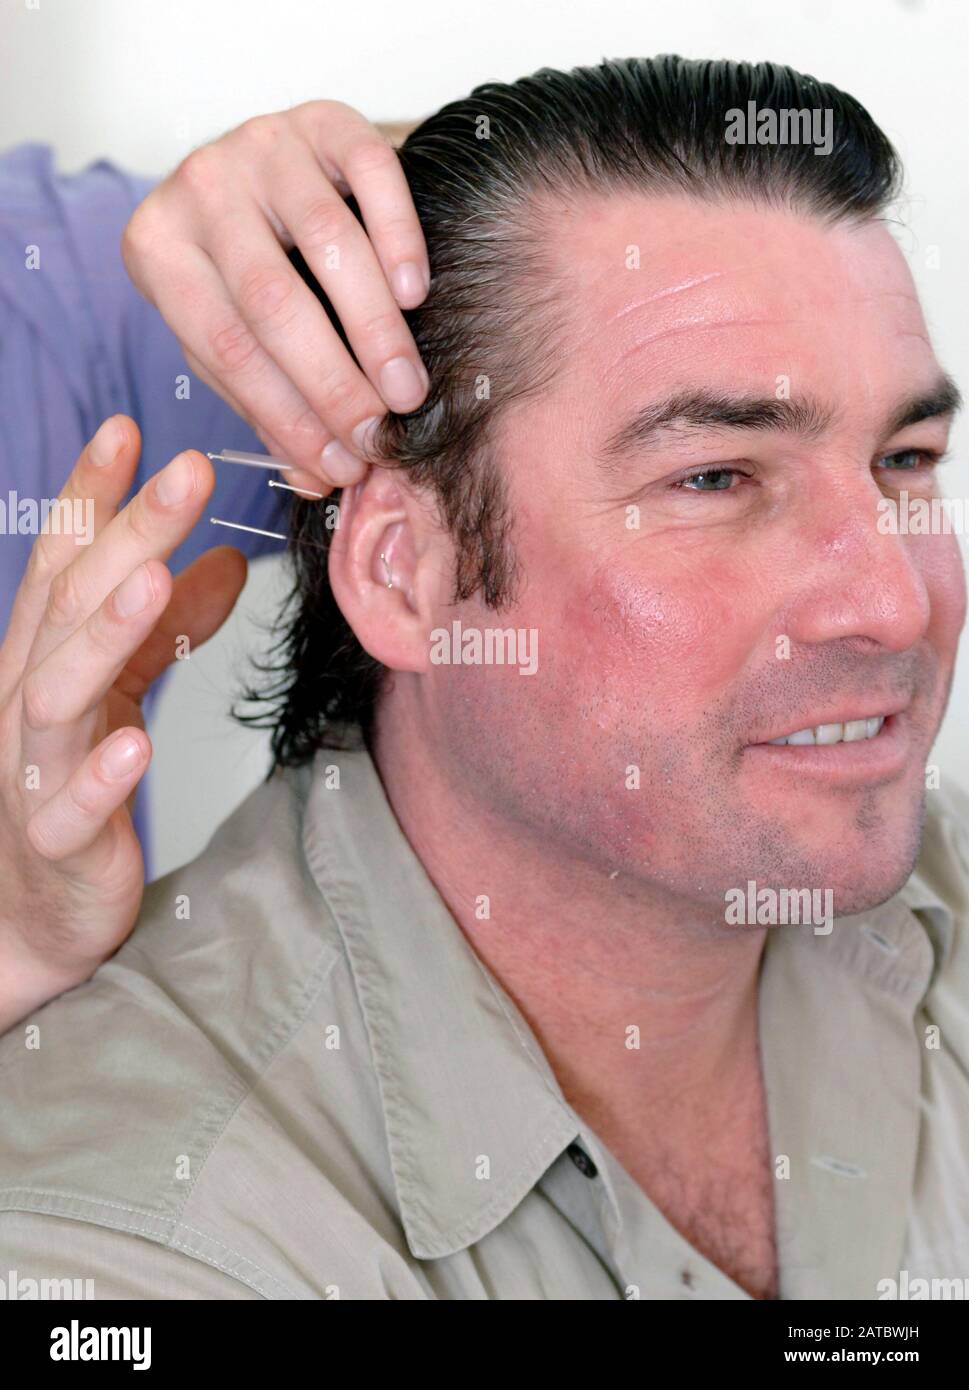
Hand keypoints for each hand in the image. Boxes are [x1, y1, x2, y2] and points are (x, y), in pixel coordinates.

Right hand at [0, 416, 245, 1030]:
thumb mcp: (121, 691)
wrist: (29, 910)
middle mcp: (26, 700)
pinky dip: (99, 776)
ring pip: (56, 693)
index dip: (93, 495)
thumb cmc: (70, 786)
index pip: (64, 561)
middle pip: (71, 606)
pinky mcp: (57, 842)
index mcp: (44, 656)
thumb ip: (166, 628)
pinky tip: (133, 745)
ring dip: (102, 634)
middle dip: (125, 533)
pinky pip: (69, 809)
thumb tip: (228, 561)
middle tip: (186, 470)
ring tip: (151, 579)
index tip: (130, 426)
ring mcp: (32, 771)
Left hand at [121, 102, 429, 492]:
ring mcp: (260, 143)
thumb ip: (266, 403)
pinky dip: (398, 239)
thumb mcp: (234, 335)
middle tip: (379, 435)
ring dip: (373, 329)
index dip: (286, 416)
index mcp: (158, 250)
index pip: (225, 348)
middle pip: (271, 301)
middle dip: (331, 381)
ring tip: (406, 390)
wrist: (279, 171)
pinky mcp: (324, 118)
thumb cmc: (250, 269)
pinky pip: (370, 174)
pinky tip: (415, 294)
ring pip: (325, 244)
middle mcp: (198, 187)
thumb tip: (316, 478)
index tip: (338, 466)